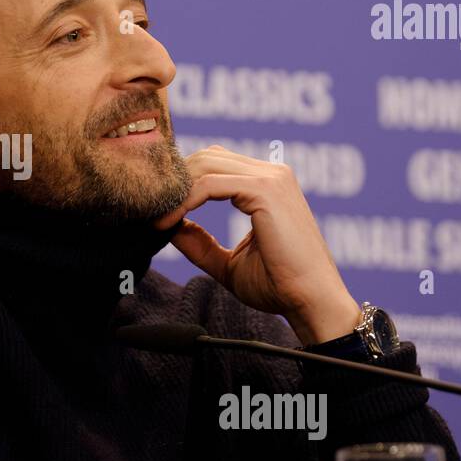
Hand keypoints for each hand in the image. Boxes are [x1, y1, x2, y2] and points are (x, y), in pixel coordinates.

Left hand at [154, 146, 359, 344]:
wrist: (311, 302)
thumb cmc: (278, 286)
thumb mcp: (228, 262)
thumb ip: (199, 243)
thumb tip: (170, 227)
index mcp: (267, 184)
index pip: (214, 164)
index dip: (182, 183)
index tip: (156, 212)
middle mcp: (272, 173)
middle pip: (207, 157)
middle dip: (175, 182)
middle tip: (150, 210)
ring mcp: (272, 178)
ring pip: (206, 165)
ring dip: (176, 190)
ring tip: (157, 218)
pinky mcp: (266, 190)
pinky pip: (211, 184)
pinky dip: (185, 200)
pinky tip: (169, 221)